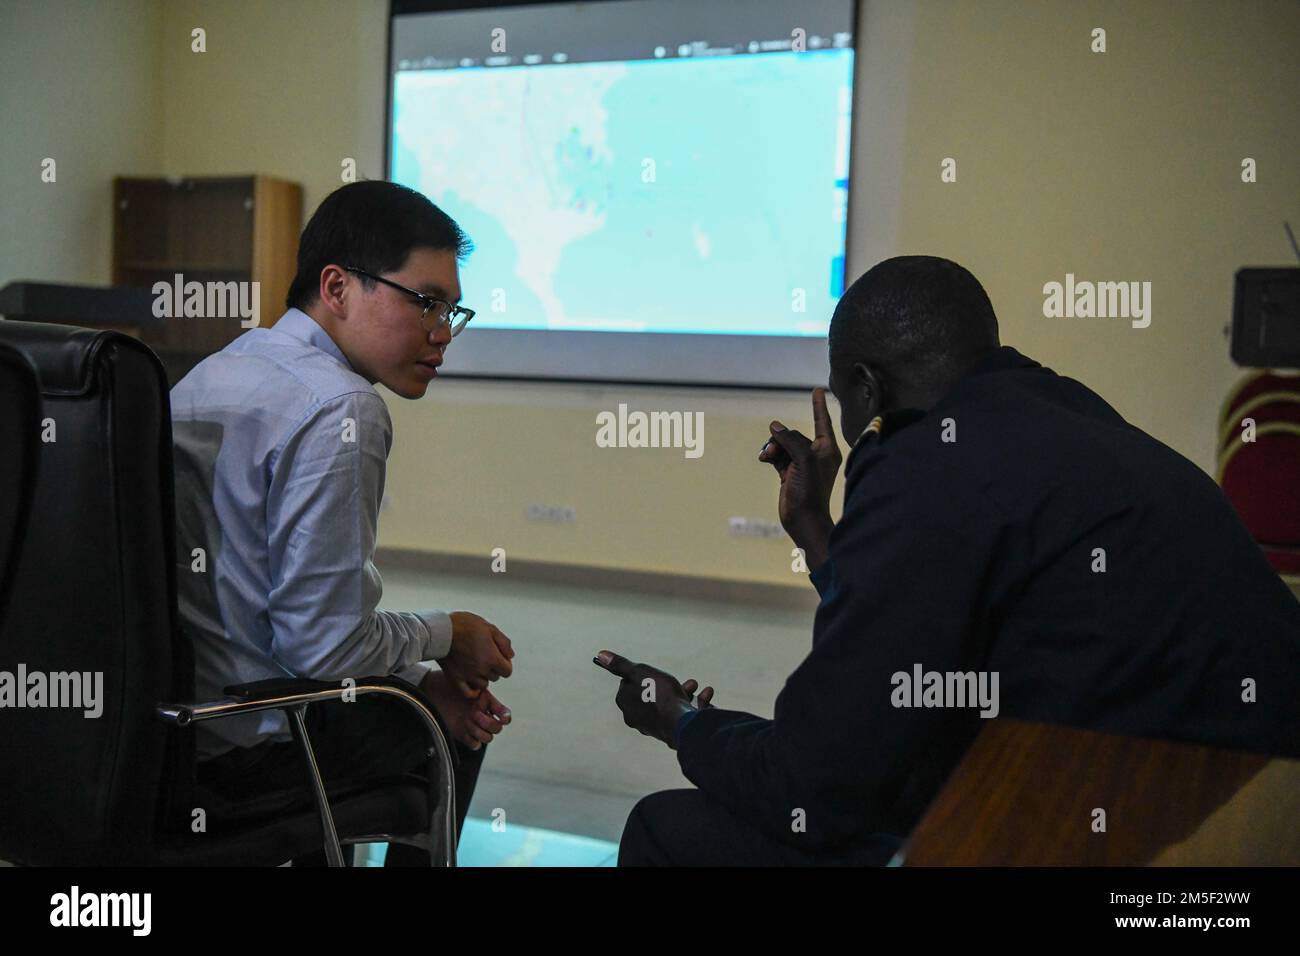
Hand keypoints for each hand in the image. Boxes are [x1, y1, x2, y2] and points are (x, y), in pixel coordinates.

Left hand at [419, 669, 511, 749]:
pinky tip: (465, 729)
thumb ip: (483, 692)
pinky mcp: (463, 735)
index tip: (503, 717)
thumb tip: (494, 703)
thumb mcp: (469, 685)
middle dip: (488, 723)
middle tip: (474, 713)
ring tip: (469, 720)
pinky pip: (474, 745)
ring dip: (480, 731)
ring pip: (488, 738)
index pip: (505, 715)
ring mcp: (473, 726)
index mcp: (487, 704)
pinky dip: (472, 740)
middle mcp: (483, 716)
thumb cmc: (452, 685)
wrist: (434, 692)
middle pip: (497, 729)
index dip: (506, 717)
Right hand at [437, 611, 513, 697]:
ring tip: (476, 664)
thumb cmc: (464, 626)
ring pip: (483, 684)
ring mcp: (469, 676)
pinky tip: (472, 682)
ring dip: (483, 677)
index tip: (498, 656)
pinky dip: (473, 690)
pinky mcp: (456, 679)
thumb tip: (511, 655)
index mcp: (492, 658)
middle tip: (484, 655)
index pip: (507, 671)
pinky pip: (468, 693)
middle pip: (495, 677)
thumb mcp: (489, 628)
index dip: (505, 663)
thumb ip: (504, 643)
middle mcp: (482, 670)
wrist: (441, 632)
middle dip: (493, 668)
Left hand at [594, 650, 713, 749]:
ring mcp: (653, 726)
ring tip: (694, 684)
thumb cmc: (658, 695)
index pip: (629, 683)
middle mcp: (635, 717)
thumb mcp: (639, 672)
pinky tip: (706, 694)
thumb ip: (620, 665)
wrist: (679, 723)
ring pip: (666, 704)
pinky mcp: (670, 732)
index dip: (642, 675)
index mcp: (624, 703)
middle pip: (649, 693)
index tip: (654, 673)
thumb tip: (600, 655)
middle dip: (666, 683)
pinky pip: (680, 714)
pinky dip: (692, 703)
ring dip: (682, 691)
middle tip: (676, 679)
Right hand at [759, 387, 840, 566]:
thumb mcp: (803, 460)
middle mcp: (817, 455)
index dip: (818, 405)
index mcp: (827, 450)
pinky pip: (777, 456)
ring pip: (783, 444)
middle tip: (774, 450)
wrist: (803, 520)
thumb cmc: (810, 492)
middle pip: (794, 434)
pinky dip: (770, 455)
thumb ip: (790, 439)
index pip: (822, 421)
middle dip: (781, 438)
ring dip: (773, 447)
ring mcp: (802, 465)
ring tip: (767, 456)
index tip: (816, 389)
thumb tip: (775, 427)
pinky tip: (763, 459)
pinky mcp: (789, 473)